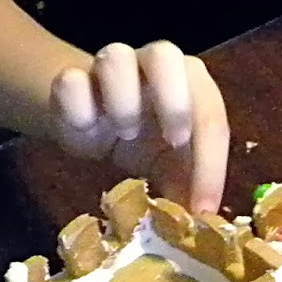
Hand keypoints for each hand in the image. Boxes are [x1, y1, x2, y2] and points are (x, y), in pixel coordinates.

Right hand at [49, 41, 229, 214]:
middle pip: (165, 54)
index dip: (211, 165)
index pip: (210, 115)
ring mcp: (111, 65)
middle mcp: (155, 64)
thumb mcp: (173, 166)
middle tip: (172, 141)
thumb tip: (202, 226)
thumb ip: (188, 188)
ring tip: (124, 133)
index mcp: (191, 82)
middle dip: (173, 101)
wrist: (93, 119)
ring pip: (115, 56)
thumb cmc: (147, 140)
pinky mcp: (70, 77)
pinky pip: (69, 81)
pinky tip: (87, 130)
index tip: (203, 207)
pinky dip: (78, 108)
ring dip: (122, 99)